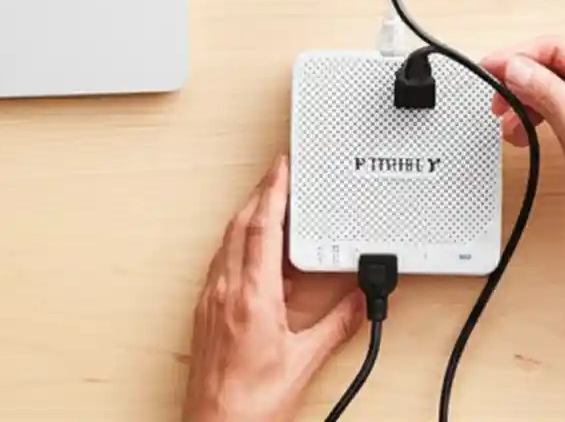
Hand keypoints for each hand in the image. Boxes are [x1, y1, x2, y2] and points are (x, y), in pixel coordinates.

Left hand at [184, 156, 364, 421]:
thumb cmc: (251, 404)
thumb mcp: (305, 361)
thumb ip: (337, 326)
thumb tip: (358, 303)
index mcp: (252, 296)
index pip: (261, 228)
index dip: (272, 191)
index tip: (281, 167)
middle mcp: (225, 293)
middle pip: (240, 227)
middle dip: (260, 195)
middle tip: (278, 174)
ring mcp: (211, 302)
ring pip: (227, 244)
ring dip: (247, 219)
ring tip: (270, 206)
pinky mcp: (205, 314)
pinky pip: (222, 265)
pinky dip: (239, 247)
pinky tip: (255, 257)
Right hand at [481, 39, 564, 244]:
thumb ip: (547, 94)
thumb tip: (517, 67)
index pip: (558, 48)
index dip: (518, 56)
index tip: (489, 68)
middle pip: (556, 65)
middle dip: (522, 83)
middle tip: (497, 103)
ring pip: (557, 87)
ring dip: (529, 103)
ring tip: (512, 127)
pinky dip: (542, 117)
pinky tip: (529, 133)